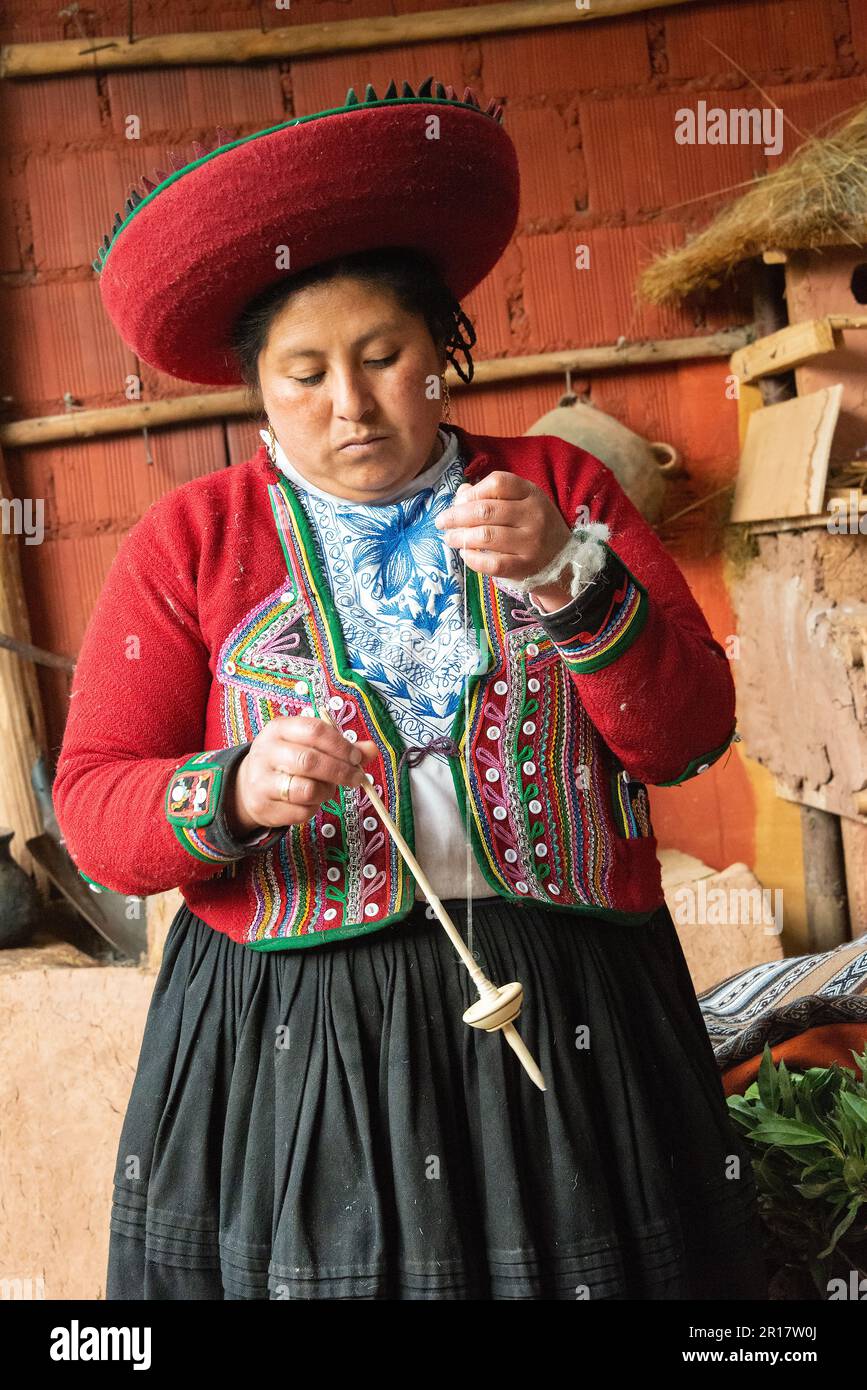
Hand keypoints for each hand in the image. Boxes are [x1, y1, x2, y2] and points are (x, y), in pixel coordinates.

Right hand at [229, 717, 377, 832]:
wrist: (247, 786)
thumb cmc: (286, 761)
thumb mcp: (307, 745)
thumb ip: (340, 747)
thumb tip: (371, 750)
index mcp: (278, 729)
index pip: (314, 731)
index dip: (340, 745)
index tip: (356, 757)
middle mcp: (266, 753)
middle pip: (310, 761)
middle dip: (340, 771)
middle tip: (356, 778)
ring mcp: (262, 781)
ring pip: (307, 789)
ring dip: (327, 792)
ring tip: (329, 789)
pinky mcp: (264, 807)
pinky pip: (301, 811)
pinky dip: (314, 808)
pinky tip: (312, 801)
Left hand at [434, 472, 572, 600]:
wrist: (563, 560)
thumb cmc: (534, 525)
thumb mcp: (522, 502)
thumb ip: (493, 496)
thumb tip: (460, 493)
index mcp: (532, 494)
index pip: (498, 483)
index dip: (473, 491)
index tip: (459, 501)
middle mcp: (533, 516)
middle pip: (486, 510)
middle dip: (456, 516)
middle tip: (442, 521)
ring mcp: (530, 542)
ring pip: (485, 536)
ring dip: (460, 537)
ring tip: (450, 538)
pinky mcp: (524, 566)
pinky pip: (492, 563)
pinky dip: (473, 558)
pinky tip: (465, 554)